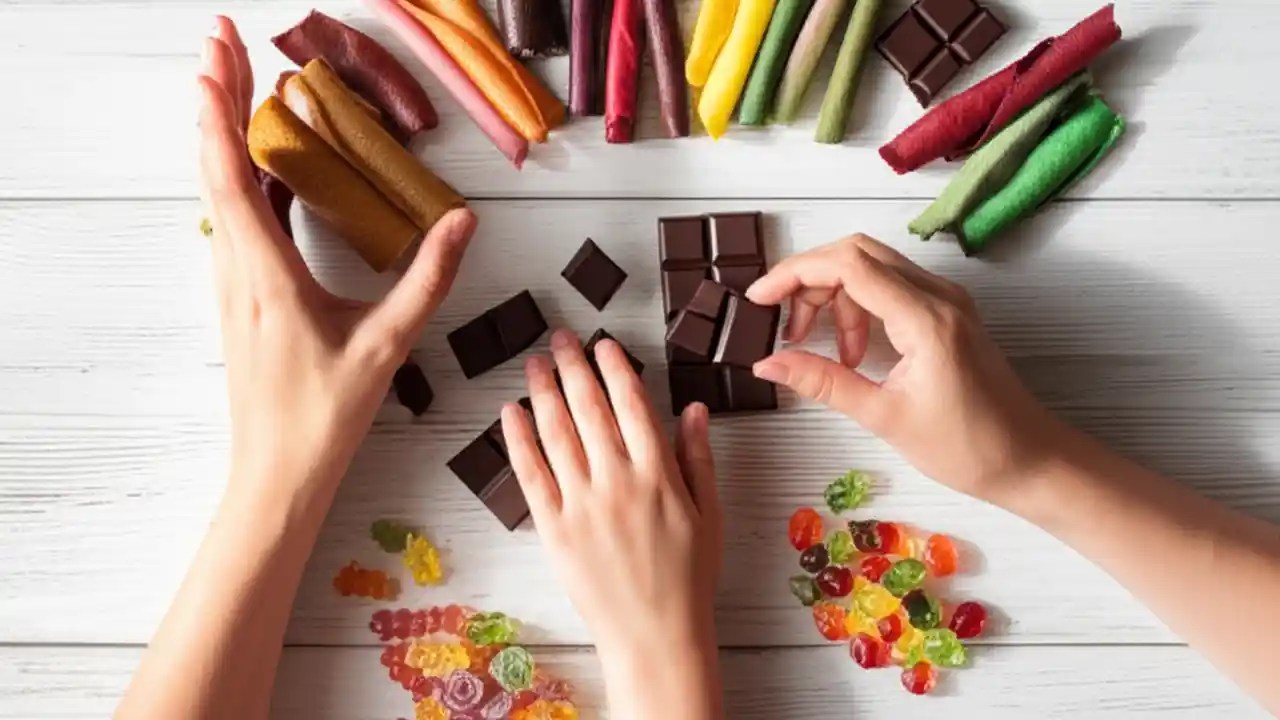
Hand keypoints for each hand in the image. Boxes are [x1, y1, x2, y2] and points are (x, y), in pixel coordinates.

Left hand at [199, 18, 475, 497]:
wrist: (278, 472)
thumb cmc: (323, 417)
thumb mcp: (386, 346)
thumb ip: (427, 281)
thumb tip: (460, 225)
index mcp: (265, 276)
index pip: (231, 175)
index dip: (221, 112)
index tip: (220, 59)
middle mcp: (238, 271)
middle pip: (216, 167)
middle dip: (217, 98)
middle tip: (221, 40)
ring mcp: (235, 283)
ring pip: (220, 190)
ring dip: (225, 131)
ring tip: (237, 84)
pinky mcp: (244, 295)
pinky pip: (234, 217)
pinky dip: (240, 173)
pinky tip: (262, 163)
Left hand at [500, 329, 722, 719]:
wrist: (654, 635)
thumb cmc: (687, 578)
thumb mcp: (709, 514)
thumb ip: (698, 457)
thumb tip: (694, 407)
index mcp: (660, 473)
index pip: (632, 404)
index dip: (614, 367)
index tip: (603, 344)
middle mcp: (619, 481)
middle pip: (589, 408)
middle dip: (573, 366)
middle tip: (560, 337)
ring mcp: (583, 504)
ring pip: (557, 433)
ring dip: (543, 391)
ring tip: (534, 363)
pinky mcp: (554, 528)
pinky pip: (532, 474)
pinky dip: (519, 439)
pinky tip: (511, 413)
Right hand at [747, 234, 1060, 504]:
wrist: (1029, 459)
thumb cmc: (968, 447)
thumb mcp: (884, 418)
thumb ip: (823, 383)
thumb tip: (768, 364)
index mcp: (925, 318)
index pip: (848, 265)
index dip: (795, 273)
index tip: (759, 299)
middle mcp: (938, 295)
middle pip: (856, 253)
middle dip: (810, 281)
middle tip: (785, 326)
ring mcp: (945, 299)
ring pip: (871, 267)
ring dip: (834, 298)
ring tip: (825, 351)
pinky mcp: (946, 311)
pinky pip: (890, 286)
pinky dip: (858, 306)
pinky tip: (851, 351)